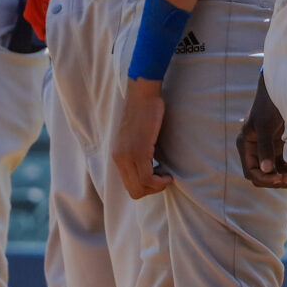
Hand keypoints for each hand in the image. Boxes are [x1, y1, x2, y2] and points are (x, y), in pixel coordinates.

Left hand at [111, 77, 170, 198]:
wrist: (143, 95)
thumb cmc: (145, 112)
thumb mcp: (137, 138)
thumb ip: (138, 154)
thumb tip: (151, 168)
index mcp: (118, 156)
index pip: (129, 186)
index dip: (147, 188)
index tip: (159, 177)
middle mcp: (120, 158)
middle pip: (134, 191)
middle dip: (153, 190)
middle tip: (164, 178)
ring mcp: (127, 156)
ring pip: (141, 187)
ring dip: (158, 186)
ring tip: (167, 176)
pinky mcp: (138, 151)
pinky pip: (148, 177)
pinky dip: (161, 181)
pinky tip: (169, 173)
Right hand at [237, 74, 286, 188]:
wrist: (279, 92)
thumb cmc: (268, 106)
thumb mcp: (265, 126)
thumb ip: (265, 148)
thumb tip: (266, 170)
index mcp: (245, 145)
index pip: (251, 171)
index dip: (264, 178)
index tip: (279, 178)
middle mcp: (252, 150)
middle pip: (258, 175)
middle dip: (271, 180)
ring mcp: (264, 149)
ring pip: (269, 172)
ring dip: (279, 177)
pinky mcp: (275, 147)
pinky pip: (278, 165)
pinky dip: (285, 170)